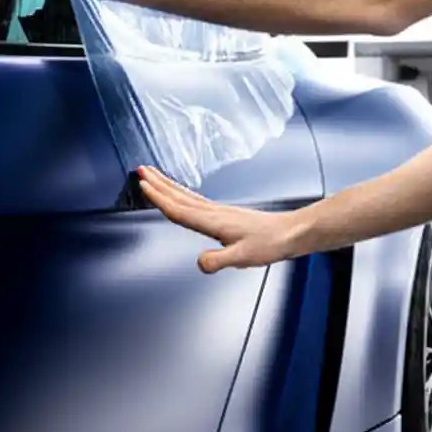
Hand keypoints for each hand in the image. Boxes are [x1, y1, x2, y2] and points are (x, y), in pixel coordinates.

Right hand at [137, 166, 314, 273]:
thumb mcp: (243, 258)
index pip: (179, 209)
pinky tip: (180, 194)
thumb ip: (218, 260)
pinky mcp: (223, 214)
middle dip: (158, 183)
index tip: (142, 185)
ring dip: (167, 185)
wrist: (290, 232)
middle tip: (140, 170)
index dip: (159, 198)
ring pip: (186, 195)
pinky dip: (181, 193)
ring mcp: (218, 211)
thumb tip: (199, 262)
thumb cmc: (269, 244)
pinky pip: (195, 200)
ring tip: (153, 175)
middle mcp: (213, 212)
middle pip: (179, 196)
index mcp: (213, 221)